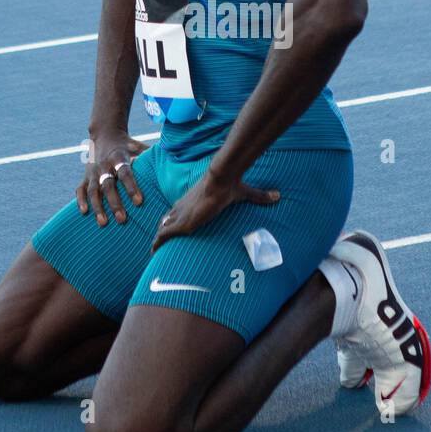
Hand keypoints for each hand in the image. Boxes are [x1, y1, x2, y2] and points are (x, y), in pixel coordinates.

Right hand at [76, 131, 148, 226]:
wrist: (106, 134)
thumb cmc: (129, 145)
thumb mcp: (139, 146)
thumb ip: (150, 156)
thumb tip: (171, 161)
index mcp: (119, 157)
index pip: (125, 173)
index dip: (131, 187)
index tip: (139, 202)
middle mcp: (104, 165)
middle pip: (108, 186)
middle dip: (114, 203)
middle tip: (122, 219)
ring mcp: (93, 171)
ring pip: (93, 190)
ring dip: (98, 207)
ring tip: (104, 223)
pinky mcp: (85, 176)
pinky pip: (80, 189)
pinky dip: (80, 200)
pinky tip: (83, 213)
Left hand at [152, 168, 278, 252]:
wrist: (221, 180)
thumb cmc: (229, 185)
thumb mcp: (245, 193)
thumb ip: (260, 196)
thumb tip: (278, 195)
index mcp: (193, 200)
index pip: (179, 209)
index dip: (174, 217)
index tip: (171, 224)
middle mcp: (183, 206)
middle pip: (167, 218)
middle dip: (164, 229)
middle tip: (161, 241)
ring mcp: (180, 214)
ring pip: (163, 227)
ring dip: (159, 237)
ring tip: (154, 250)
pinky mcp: (181, 222)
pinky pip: (164, 234)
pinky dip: (158, 242)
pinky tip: (153, 251)